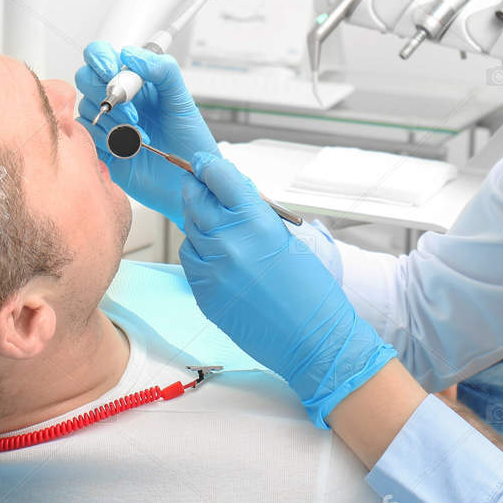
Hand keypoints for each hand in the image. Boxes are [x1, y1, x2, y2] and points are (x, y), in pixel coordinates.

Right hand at [75, 41, 217, 230]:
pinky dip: (107, 140)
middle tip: (133, 111)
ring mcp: (106, 122)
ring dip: (114, 121)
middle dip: (106, 93)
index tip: (113, 72)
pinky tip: (129, 148)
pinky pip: (86, 135)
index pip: (101, 56)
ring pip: (86, 107)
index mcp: (134, 81)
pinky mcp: (100, 147)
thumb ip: (162, 70)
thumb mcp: (180, 99)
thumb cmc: (188, 139)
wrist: (188, 178)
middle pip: (85, 79)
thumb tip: (130, 54)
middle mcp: (117, 99)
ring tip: (141, 135)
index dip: (100, 59)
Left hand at [179, 152, 395, 428]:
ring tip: (219, 232)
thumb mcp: (286, 239)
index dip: (208, 166)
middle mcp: (228, 241)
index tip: (202, 163)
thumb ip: (255, 215)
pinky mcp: (204, 293)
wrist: (313, 339)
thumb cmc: (310, 289)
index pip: (218, 178)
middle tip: (198, 186)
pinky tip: (217, 260)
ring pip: (189, 232)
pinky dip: (199, 255)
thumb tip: (232, 193)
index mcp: (255, 221)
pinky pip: (190, 262)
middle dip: (196, 190)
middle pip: (195, 200)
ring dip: (199, 225)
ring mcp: (212, 269)